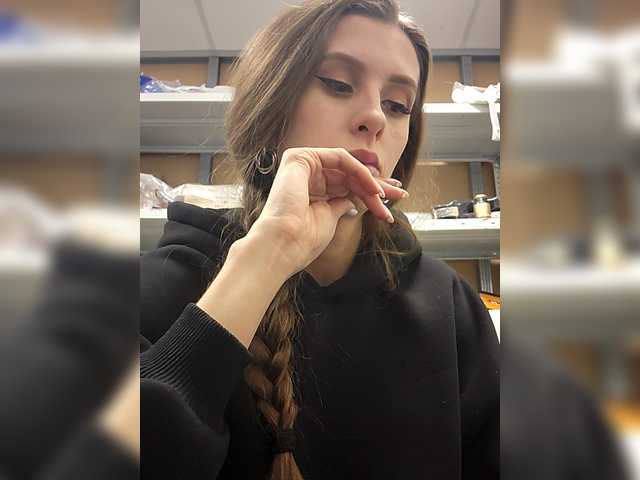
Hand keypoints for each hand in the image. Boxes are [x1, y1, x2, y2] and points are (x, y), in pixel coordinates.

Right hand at [249, 147, 407, 275]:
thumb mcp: (330, 216)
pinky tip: (373, 187)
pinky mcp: (300, 158)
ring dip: (371, 182)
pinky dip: (359, 171)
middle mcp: (304, 176)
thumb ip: (342, 201)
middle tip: (399, 193)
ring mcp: (301, 165)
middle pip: (348, 175)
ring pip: (347, 167)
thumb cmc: (304, 239)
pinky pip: (340, 158)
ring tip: (387, 197)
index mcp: (309, 191)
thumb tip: (357, 198)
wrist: (284, 244)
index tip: (390, 200)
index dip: (369, 191)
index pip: (345, 185)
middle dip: (376, 186)